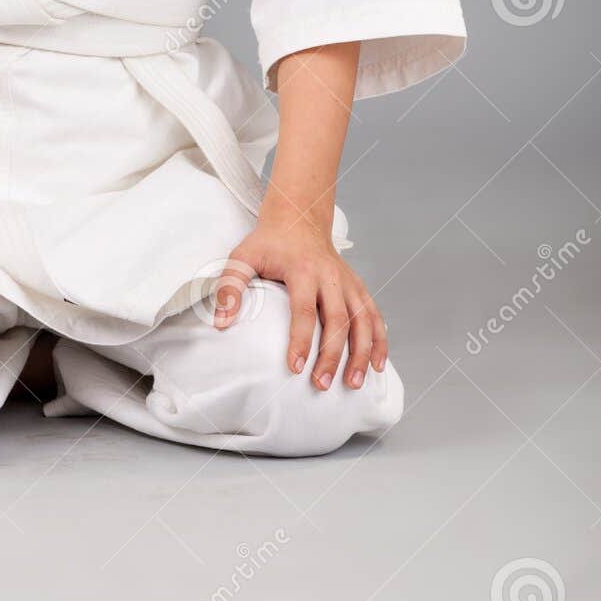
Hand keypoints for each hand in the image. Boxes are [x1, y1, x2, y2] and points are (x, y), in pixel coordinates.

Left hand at [211, 212, 388, 390]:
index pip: (304, 309)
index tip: (294, 367)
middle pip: (337, 319)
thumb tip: (221, 323)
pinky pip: (374, 315)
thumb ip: (230, 287)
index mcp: (303, 269)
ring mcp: (348, 281)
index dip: (300, 340)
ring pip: (362, 320)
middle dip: (332, 355)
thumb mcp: (243, 256)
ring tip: (353, 383)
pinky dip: (379, 340)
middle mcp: (330, 276)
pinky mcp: (357, 286)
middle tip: (321, 384)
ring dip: (361, 353)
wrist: (299, 216)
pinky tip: (377, 365)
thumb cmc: (269, 242)